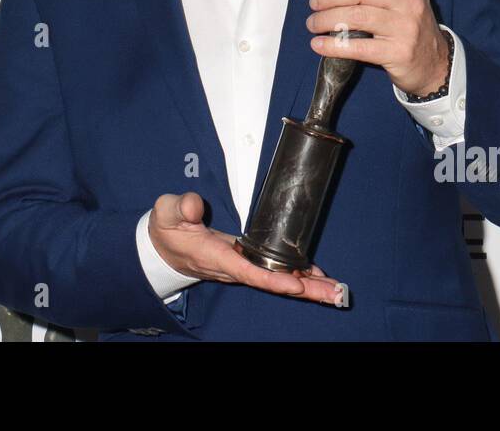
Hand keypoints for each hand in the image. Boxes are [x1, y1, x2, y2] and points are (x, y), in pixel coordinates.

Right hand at [148, 192, 343, 304]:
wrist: (161, 247)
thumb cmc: (166, 229)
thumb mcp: (167, 212)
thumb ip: (180, 207)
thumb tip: (193, 205)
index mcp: (217, 258)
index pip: (249, 272)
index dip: (274, 279)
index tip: (297, 284)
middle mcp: (233, 268)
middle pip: (273, 283)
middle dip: (305, 290)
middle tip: (335, 293)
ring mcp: (242, 267)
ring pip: (278, 281)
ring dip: (309, 286)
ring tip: (337, 289)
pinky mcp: (247, 262)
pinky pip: (276, 274)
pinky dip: (299, 277)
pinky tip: (318, 278)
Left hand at [306, 0, 449, 95]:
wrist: (434, 63)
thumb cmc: (408, 25)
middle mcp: (410, 3)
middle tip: (315, 2)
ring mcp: (405, 29)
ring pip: (357, 16)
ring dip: (326, 19)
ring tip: (313, 24)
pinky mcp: (398, 53)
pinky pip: (358, 47)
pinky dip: (333, 45)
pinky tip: (319, 45)